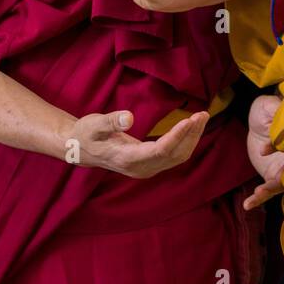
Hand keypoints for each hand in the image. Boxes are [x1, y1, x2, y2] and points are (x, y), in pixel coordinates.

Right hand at [66, 109, 206, 178]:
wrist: (81, 149)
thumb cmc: (86, 134)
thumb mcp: (93, 124)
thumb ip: (110, 121)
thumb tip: (128, 117)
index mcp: (128, 159)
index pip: (160, 151)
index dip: (177, 136)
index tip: (189, 120)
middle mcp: (141, 168)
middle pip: (174, 155)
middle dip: (191, 135)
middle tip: (203, 114)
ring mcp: (147, 169)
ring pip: (177, 157)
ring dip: (191, 138)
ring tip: (202, 117)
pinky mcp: (150, 164)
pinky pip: (174, 155)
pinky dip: (185, 141)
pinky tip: (192, 127)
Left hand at [244, 93, 283, 209]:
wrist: (258, 120)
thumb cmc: (268, 109)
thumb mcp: (271, 106)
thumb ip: (277, 111)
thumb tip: (282, 115)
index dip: (281, 151)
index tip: (264, 150)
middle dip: (280, 182)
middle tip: (265, 187)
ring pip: (281, 184)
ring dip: (268, 191)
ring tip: (256, 194)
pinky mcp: (274, 177)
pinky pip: (268, 190)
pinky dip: (259, 199)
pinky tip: (248, 205)